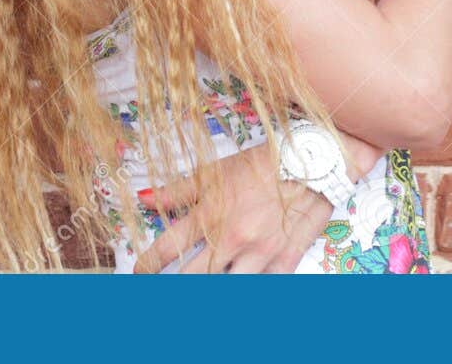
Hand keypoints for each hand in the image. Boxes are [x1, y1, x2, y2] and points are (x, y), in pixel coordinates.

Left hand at [130, 144, 335, 273]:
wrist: (311, 162)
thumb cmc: (260, 165)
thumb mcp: (215, 172)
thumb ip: (178, 190)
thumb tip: (143, 199)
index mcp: (210, 214)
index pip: (167, 247)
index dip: (147, 264)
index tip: (140, 272)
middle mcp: (231, 237)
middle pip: (192, 278)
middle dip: (175, 285)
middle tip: (165, 289)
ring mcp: (259, 253)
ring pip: (227, 288)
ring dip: (216, 286)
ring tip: (210, 283)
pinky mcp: (284, 260)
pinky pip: (263, 287)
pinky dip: (253, 286)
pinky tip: (245, 281)